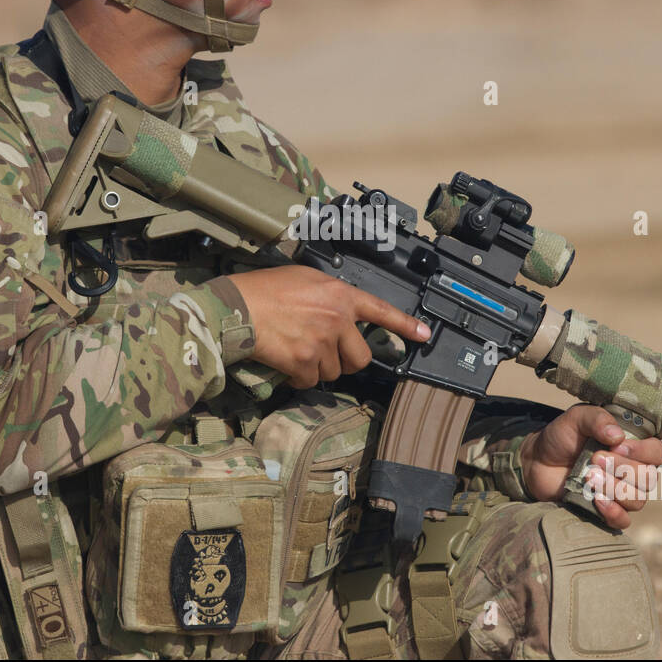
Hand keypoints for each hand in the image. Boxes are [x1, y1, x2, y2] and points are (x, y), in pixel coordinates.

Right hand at [229, 265, 429, 388]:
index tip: (424, 335)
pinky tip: (286, 363)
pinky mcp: (305, 362)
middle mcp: (337, 319)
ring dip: (318, 368)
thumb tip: (339, 313)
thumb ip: (329, 295)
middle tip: (327, 353)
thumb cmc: (265, 289)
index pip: (382, 311)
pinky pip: (311, 382)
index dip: (405, 326)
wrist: (238, 307)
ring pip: (334, 372)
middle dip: (346, 361)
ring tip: (298, 350)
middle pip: (360, 358)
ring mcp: (322, 342)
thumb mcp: (305, 279)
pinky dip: (299, 378)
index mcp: (340, 295)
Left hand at [520, 404, 661, 528]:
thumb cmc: (562, 437)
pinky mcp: (606, 512)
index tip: (617, 446)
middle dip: (622, 468)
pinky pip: (623, 521)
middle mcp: (632, 472)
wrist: (537, 461)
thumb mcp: (576, 418)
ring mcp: (620, 494)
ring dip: (615, 488)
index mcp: (632, 448)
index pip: (657, 453)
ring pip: (638, 500)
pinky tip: (597, 500)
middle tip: (595, 458)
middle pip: (649, 478)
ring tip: (589, 477)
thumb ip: (597, 419)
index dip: (642, 452)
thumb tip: (617, 436)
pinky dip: (613, 512)